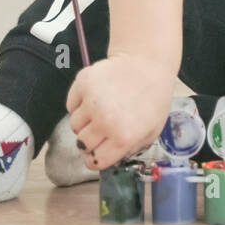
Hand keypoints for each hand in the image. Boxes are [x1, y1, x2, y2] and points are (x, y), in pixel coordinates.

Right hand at [65, 52, 175, 170]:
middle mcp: (105, 121)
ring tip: (101, 110)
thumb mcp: (151, 130)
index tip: (96, 154)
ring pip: (74, 125)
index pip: (95, 162)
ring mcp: (91, 102)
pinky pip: (71, 105)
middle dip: (90, 141)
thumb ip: (130, 149)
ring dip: (85, 122)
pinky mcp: (82, 84)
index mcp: (123, 137)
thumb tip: (109, 159)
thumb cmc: (153, 97)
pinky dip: (79, 104)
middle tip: (100, 129)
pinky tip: (95, 97)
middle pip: (82, 144)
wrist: (147, 63)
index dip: (95, 159)